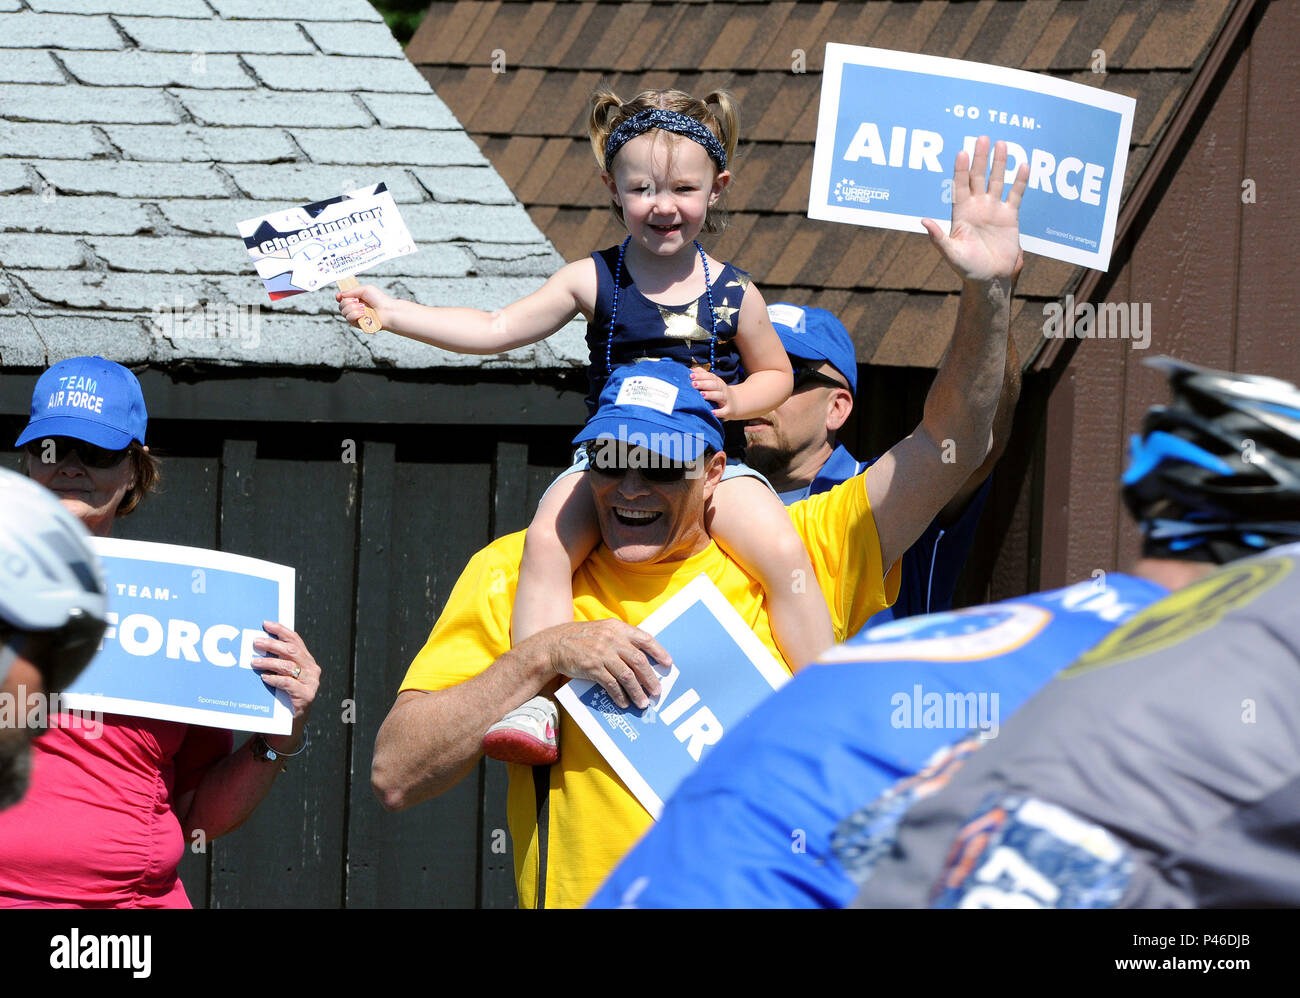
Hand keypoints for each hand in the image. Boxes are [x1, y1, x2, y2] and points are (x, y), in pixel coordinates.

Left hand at [252, 621, 320, 748]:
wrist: (288, 726)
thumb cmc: (280, 697)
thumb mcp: (280, 676)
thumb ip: (276, 662)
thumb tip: (256, 643)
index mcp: (306, 660)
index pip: (295, 640)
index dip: (281, 630)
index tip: (265, 624)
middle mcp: (311, 669)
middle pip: (292, 650)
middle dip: (272, 644)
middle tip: (255, 642)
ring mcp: (311, 683)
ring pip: (289, 666)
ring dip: (269, 662)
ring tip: (254, 662)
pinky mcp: (307, 696)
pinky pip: (289, 684)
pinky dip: (275, 679)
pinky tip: (264, 678)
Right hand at [336, 284, 392, 329]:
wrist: (388, 311)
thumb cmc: (380, 300)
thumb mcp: (365, 289)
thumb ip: (352, 291)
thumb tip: (341, 294)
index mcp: (357, 299)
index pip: (343, 299)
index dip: (339, 297)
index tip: (339, 296)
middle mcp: (356, 308)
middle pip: (341, 306)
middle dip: (347, 302)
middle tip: (357, 301)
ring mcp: (357, 317)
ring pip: (343, 312)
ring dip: (352, 308)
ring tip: (362, 308)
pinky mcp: (358, 324)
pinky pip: (349, 319)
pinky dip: (355, 315)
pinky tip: (363, 313)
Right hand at [536, 619, 669, 710]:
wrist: (555, 644)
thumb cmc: (582, 638)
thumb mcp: (604, 630)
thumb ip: (622, 638)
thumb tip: (643, 659)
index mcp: (617, 628)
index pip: (645, 639)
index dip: (659, 652)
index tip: (668, 664)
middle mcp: (612, 639)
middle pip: (639, 661)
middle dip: (650, 678)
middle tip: (657, 691)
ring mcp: (602, 653)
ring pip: (627, 676)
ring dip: (637, 691)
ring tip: (643, 702)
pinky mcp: (592, 667)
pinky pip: (611, 684)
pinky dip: (620, 695)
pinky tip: (624, 702)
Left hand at [689, 366, 735, 417]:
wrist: (736, 403)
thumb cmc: (719, 392)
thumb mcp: (713, 383)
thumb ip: (703, 376)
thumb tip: (691, 370)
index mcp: (717, 382)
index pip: (710, 377)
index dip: (701, 376)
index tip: (691, 376)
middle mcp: (722, 389)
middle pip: (714, 385)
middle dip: (704, 384)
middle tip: (693, 384)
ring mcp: (726, 400)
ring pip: (720, 396)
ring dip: (711, 395)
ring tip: (702, 395)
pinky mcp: (728, 410)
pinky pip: (724, 411)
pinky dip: (718, 412)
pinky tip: (712, 412)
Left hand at [923, 136, 1026, 284]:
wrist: (989, 279)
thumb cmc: (967, 268)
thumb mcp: (951, 253)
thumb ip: (938, 237)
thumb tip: (923, 220)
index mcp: (960, 214)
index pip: (959, 186)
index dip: (960, 170)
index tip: (962, 153)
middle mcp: (977, 207)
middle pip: (978, 177)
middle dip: (980, 158)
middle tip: (982, 138)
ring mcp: (993, 210)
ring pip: (996, 181)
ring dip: (999, 163)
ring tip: (1002, 144)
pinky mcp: (1010, 217)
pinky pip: (1015, 195)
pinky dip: (1020, 181)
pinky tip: (1023, 165)